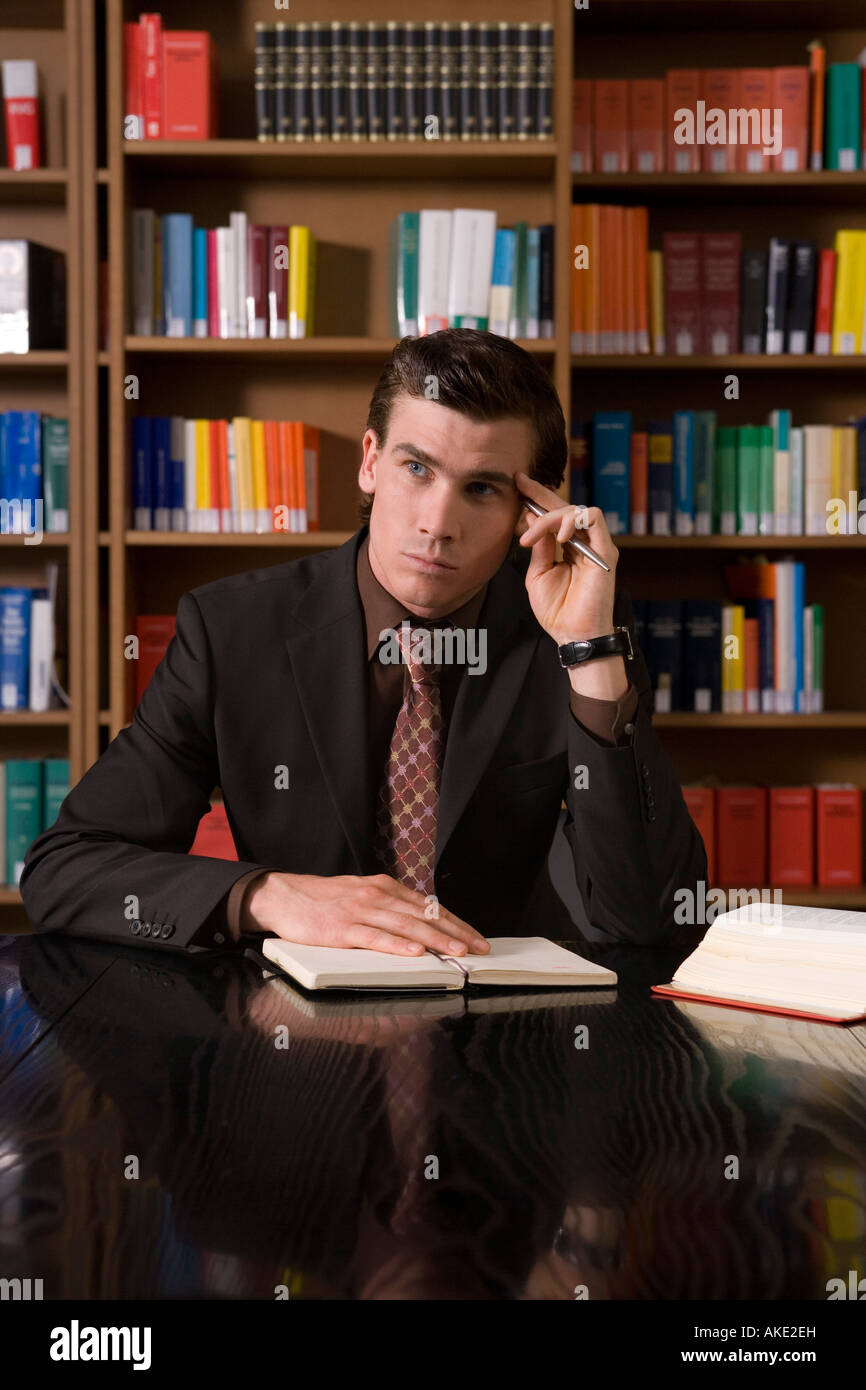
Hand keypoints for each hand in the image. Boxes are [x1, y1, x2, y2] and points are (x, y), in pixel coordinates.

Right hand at [242, 870, 489, 956]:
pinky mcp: (342, 929)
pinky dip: (398, 946)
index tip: (475, 936)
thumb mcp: (361, 895)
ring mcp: (360, 911)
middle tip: (479, 947)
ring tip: (458, 951)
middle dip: (455, 932)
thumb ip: (388, 907)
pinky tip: (415, 953)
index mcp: (384, 887)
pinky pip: (375, 938)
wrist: (283, 895)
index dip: (454, 922)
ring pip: (406, 926)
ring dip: (435, 939)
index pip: (428, 906)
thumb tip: (419, 926)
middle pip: (424, 916)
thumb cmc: (323, 900)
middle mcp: (377, 896)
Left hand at [514, 470, 618, 644]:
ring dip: (550, 517)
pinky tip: (558, 536)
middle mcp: (584, 543)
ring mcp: (596, 545)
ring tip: (531, 536)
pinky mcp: (605, 550)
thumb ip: (538, 547)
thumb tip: (530, 519)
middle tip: (520, 484)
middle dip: (541, 493)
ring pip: (575, 510)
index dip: (537, 499)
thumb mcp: (538, 574)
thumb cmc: (558, 610)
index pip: (554, 517)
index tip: (517, 486)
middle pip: (565, 507)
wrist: (574, 634)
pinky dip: (573, 520)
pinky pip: (593, 518)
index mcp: (568, 548)